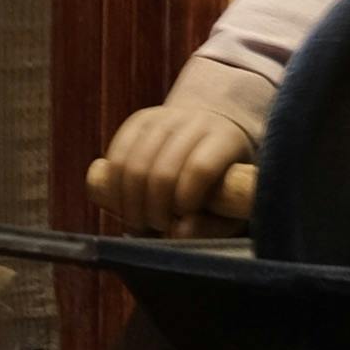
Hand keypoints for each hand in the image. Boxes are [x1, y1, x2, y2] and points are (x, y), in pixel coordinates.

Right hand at [88, 74, 261, 233]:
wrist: (211, 135)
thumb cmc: (225, 181)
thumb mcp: (235, 206)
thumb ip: (212, 226)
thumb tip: (178, 231)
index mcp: (227, 139)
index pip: (201, 169)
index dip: (186, 200)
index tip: (182, 219)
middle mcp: (196, 121)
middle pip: (162, 171)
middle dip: (154, 210)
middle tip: (158, 227)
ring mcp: (165, 117)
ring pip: (134, 164)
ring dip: (131, 203)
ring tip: (140, 221)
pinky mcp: (140, 120)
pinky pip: (117, 155)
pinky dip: (114, 186)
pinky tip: (123, 204)